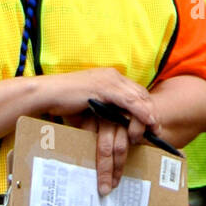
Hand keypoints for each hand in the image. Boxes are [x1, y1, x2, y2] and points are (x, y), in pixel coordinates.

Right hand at [43, 69, 156, 196]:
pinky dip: (140, 111)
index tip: (153, 121)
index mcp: (109, 78)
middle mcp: (112, 76)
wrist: (47, 94)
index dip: (146, 106)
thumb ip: (102, 111)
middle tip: (158, 128)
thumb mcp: (88, 106)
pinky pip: (129, 101)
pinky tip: (148, 121)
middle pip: (140, 93)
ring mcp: (109, 80)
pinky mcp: (104, 88)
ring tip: (155, 128)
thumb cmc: (63, 102)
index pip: (134, 91)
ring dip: (148, 113)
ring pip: (137, 97)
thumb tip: (111, 128)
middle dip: (151, 111)